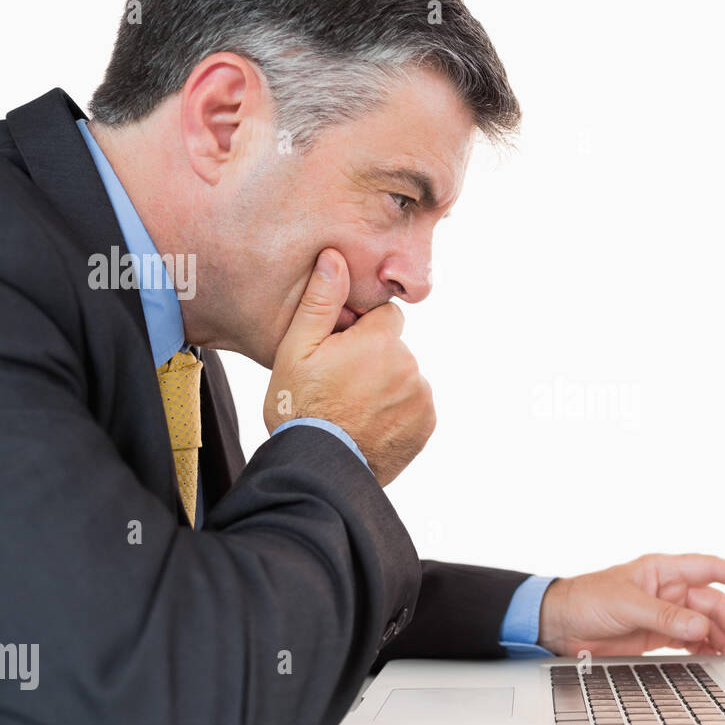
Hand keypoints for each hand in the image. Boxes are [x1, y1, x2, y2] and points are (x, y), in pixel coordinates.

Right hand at [264, 248, 434, 484]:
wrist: (319, 467)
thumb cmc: (299, 407)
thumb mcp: (296, 350)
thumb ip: (321, 301)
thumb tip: (335, 257)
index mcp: (380, 341)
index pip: (385, 317)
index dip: (362, 332)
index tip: (341, 354)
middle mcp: (409, 365)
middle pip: (395, 349)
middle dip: (375, 360)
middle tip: (342, 388)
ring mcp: (421, 397)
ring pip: (405, 377)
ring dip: (387, 387)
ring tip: (354, 411)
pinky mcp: (427, 425)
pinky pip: (415, 407)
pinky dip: (399, 414)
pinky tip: (371, 426)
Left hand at [537, 553, 724, 656]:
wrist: (558, 625)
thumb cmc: (585, 600)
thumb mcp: (626, 604)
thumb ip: (664, 615)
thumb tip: (700, 624)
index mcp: (663, 570)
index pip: (710, 568)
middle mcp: (668, 590)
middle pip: (712, 603)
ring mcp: (665, 614)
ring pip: (705, 624)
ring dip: (722, 638)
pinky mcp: (658, 636)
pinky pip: (692, 640)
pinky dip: (706, 650)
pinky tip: (717, 660)